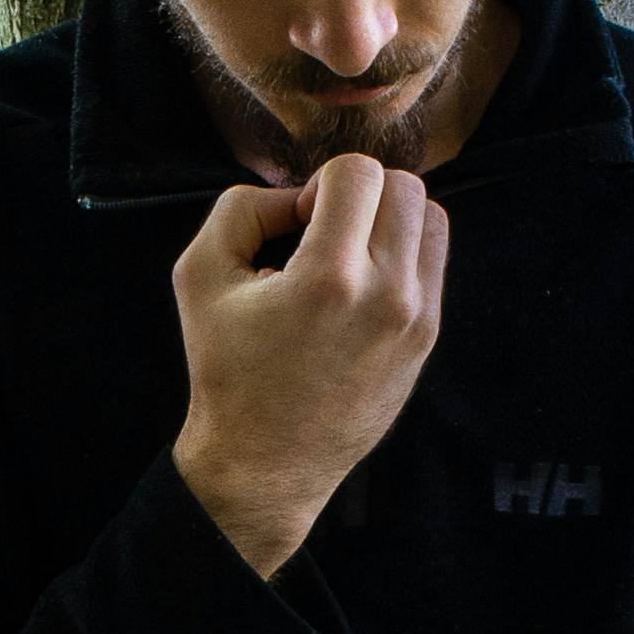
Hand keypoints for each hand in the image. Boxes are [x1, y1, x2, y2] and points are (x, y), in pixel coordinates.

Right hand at [170, 153, 447, 575]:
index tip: (299, 222)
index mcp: (329, 277)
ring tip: (347, 254)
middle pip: (404, 187)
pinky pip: (433, 262)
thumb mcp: (200, 274)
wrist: (266, 462)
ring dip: (389, 219)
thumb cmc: (227, 370)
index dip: (321, 182)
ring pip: (431, 218)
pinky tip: (360, 286)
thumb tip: (296, 194)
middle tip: (323, 233)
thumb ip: (242, 207)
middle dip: (360, 193)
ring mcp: (416, 319)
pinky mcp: (427, 339)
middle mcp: (386, 295)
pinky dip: (402, 254)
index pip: (359, 171)